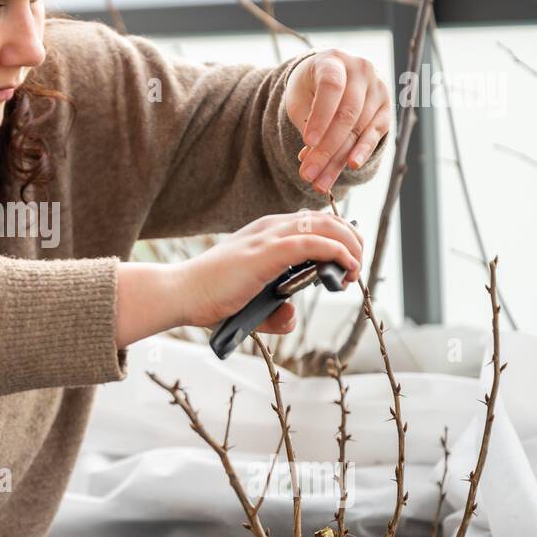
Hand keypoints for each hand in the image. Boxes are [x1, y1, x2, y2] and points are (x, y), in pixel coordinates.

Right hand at [171, 211, 363, 328]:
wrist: (181, 293)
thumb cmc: (209, 297)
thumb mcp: (249, 306)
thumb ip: (274, 314)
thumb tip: (292, 316)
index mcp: (265, 232)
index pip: (313, 222)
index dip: (338, 239)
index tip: (344, 267)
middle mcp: (269, 227)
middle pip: (327, 219)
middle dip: (351, 240)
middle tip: (354, 269)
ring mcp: (268, 237)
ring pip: (326, 226)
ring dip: (349, 246)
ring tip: (352, 272)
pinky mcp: (267, 253)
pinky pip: (313, 244)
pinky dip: (337, 253)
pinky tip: (344, 271)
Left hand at [285, 49, 392, 193]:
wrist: (331, 74)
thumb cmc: (310, 87)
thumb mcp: (298, 97)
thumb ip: (305, 121)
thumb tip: (312, 155)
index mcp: (333, 60)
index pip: (331, 87)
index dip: (321, 116)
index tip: (307, 143)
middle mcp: (361, 70)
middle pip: (347, 114)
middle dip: (326, 149)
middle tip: (308, 175)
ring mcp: (378, 87)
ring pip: (359, 129)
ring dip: (338, 159)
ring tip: (319, 181)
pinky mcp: (386, 106)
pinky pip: (376, 133)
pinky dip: (362, 151)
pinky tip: (350, 166)